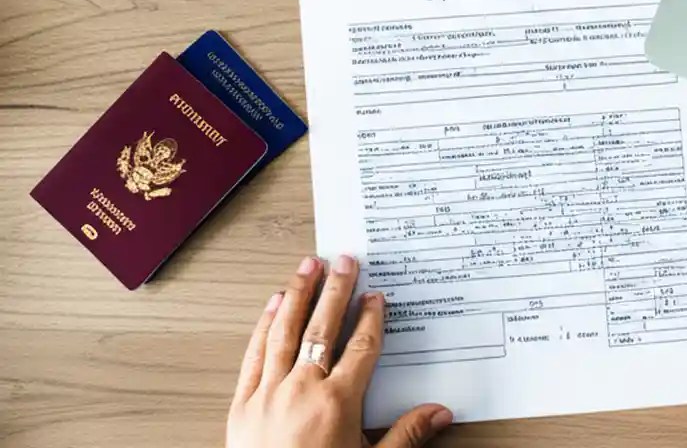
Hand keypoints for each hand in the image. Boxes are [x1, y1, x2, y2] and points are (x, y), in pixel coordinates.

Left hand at [226, 255, 452, 447]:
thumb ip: (405, 435)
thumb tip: (439, 413)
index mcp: (337, 403)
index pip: (360, 347)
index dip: (371, 318)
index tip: (375, 297)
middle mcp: (301, 390)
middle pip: (323, 328)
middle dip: (337, 290)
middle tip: (346, 262)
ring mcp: (268, 394)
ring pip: (285, 331)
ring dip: (298, 294)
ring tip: (308, 267)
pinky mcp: (242, 404)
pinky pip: (254, 355)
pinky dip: (264, 326)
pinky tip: (273, 305)